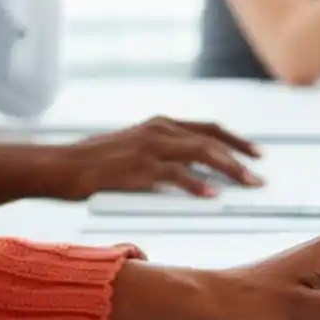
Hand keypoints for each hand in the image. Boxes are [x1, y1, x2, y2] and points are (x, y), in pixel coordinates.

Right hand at [53, 117, 262, 200]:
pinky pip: (177, 175)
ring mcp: (150, 147)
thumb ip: (161, 156)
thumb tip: (192, 176)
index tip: (256, 153)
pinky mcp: (139, 167)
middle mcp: (159, 130)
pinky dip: (198, 185)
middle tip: (259, 177)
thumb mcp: (133, 150)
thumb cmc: (94, 164)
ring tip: (248, 185)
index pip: (208, 128)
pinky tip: (213, 196)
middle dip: (240, 158)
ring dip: (229, 170)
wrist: (60, 167)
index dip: (235, 140)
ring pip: (201, 154)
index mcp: (160, 124)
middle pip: (211, 140)